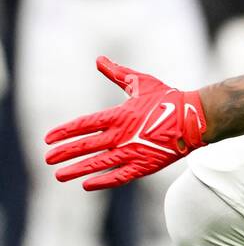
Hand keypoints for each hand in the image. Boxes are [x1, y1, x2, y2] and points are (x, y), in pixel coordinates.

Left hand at [45, 56, 205, 189]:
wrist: (194, 119)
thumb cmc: (167, 98)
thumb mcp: (140, 82)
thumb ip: (117, 72)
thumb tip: (99, 59)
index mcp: (119, 114)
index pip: (84, 124)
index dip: (65, 131)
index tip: (48, 138)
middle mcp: (122, 135)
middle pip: (86, 146)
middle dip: (65, 152)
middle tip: (48, 158)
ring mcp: (133, 151)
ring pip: (98, 163)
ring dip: (77, 169)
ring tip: (59, 175)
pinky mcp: (145, 165)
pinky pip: (119, 176)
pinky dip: (103, 181)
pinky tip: (87, 185)